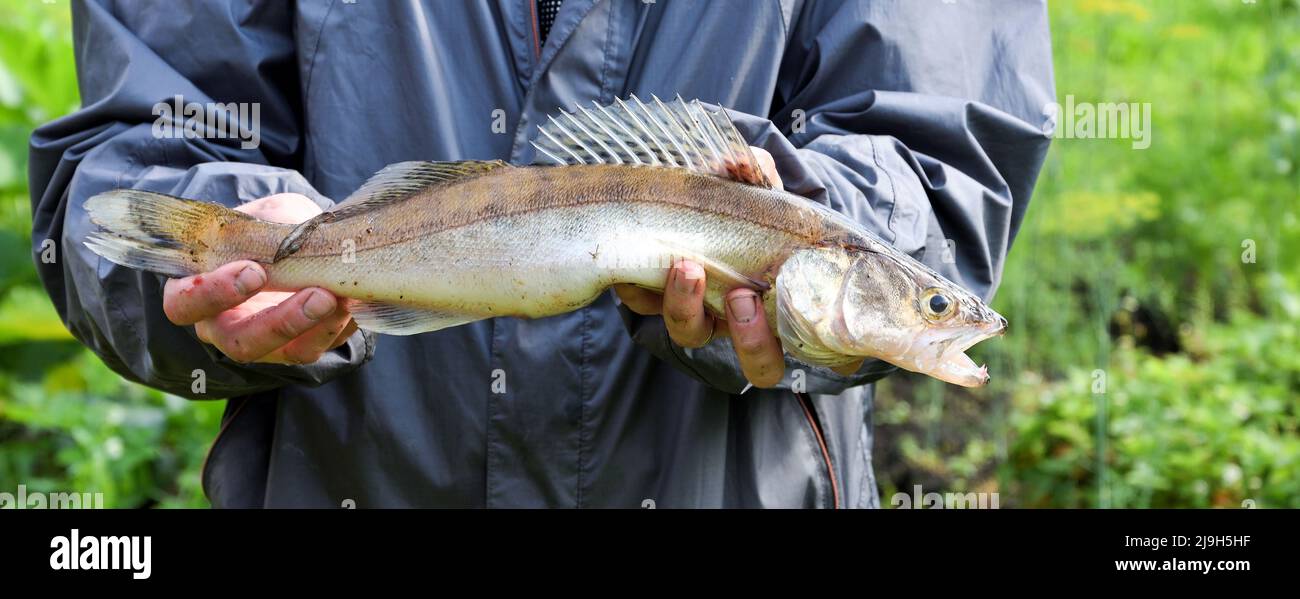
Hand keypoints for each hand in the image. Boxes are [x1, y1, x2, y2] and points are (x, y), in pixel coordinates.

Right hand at [161, 193, 355, 364]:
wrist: (300, 240)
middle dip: (281, 322)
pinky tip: (351, 303)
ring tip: (342, 298)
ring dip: (316, 327)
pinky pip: (314, 349)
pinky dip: (336, 328)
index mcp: (194, 290)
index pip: (184, 305)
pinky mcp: (294, 348)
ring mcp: (260, 342)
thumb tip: (293, 238)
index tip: (254, 271)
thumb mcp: (265, 214)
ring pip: (282, 352)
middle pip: (239, 342)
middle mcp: (221, 325)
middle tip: (318, 295)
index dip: (214, 293)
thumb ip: (269, 225)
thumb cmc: (268, 225)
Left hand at [615, 148, 862, 387]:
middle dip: (747, 337)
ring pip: (689, 333)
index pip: (775, 352)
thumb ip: (755, 171)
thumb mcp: (752, 181)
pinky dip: (639, 283)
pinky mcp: (644, 292)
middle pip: (752, 360)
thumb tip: (742, 165)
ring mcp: (688, 308)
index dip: (767, 345)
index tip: (774, 309)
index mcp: (765, 305)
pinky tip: (643, 253)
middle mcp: (728, 316)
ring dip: (688, 305)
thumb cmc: (736, 196)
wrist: (685, 187)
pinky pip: (638, 302)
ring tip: (687, 267)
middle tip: (741, 295)